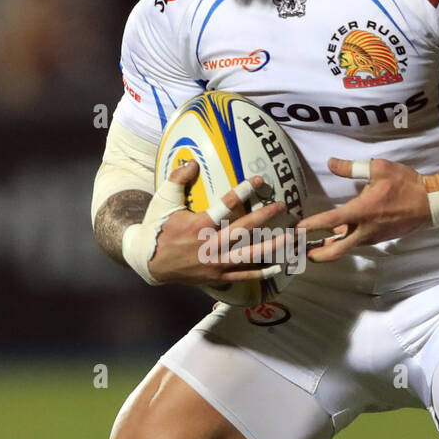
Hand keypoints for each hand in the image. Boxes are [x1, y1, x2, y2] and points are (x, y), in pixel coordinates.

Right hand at [147, 161, 289, 284]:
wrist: (148, 261)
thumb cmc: (157, 227)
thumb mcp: (163, 200)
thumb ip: (178, 179)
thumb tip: (192, 162)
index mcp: (198, 225)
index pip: (226, 205)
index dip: (244, 191)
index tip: (259, 180)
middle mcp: (209, 245)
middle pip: (244, 230)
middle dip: (265, 216)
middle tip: (282, 206)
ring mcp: (215, 263)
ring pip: (249, 254)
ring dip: (272, 246)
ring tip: (291, 237)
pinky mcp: (217, 277)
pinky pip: (243, 275)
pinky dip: (261, 273)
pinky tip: (279, 266)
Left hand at [295, 157, 431, 262]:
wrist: (430, 203)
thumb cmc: (406, 184)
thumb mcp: (379, 169)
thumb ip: (352, 168)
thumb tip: (331, 162)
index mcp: (363, 211)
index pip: (331, 221)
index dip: (311, 226)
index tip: (296, 230)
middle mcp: (365, 229)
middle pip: (336, 250)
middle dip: (317, 254)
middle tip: (300, 252)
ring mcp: (372, 236)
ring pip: (346, 246)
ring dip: (329, 247)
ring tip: (311, 244)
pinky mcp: (378, 238)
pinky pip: (356, 242)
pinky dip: (343, 241)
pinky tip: (335, 235)